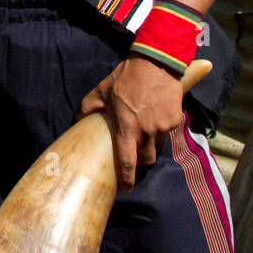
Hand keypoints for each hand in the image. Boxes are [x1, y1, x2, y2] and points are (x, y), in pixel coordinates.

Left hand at [77, 56, 184, 190]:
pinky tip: (154, 118)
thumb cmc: (125, 77)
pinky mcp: (175, 120)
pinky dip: (160, 131)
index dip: (126, 179)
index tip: (125, 190)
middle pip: (146, 159)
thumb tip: (77, 119)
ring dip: (150, 146)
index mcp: (126, 126)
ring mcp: (162, 126)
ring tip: (143, 135)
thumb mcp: (102, 90)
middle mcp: (146, 130)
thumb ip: (89, 107)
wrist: (155, 63)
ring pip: (158, 147)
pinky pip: (167, 133)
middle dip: (141, 163)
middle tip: (135, 159)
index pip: (127, 161)